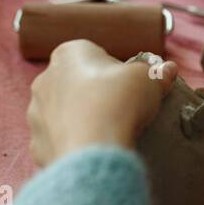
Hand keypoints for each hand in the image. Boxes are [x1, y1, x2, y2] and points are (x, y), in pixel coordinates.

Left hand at [28, 42, 177, 166]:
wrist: (94, 150)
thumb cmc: (119, 102)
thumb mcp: (150, 79)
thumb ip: (157, 73)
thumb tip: (168, 70)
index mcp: (69, 54)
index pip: (93, 56)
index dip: (114, 71)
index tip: (128, 87)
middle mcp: (45, 79)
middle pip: (74, 83)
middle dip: (93, 94)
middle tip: (118, 109)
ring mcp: (35, 113)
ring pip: (61, 113)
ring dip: (79, 119)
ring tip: (105, 132)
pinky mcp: (36, 143)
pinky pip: (56, 141)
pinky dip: (71, 144)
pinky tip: (90, 150)